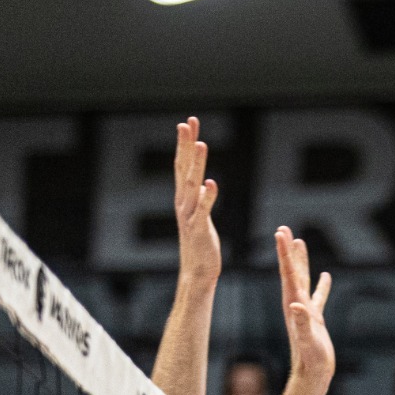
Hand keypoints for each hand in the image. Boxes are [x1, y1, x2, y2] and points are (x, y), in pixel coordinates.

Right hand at [174, 117, 220, 288]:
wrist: (198, 272)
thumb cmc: (201, 245)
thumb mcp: (201, 217)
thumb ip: (200, 199)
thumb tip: (203, 183)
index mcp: (184, 198)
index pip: (183, 165)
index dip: (185, 144)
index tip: (189, 123)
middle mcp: (183, 203)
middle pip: (183, 168)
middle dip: (185, 145)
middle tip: (188, 122)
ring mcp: (190, 216)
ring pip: (191, 185)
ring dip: (196, 164)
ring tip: (201, 144)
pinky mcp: (199, 230)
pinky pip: (203, 211)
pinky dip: (207, 197)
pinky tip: (212, 183)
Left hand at [275, 226, 333, 389]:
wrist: (313, 375)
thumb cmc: (311, 360)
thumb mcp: (307, 341)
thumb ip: (301, 323)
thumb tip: (296, 305)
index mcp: (293, 305)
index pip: (288, 273)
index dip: (284, 252)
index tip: (280, 232)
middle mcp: (296, 304)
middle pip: (291, 271)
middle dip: (287, 250)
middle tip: (283, 229)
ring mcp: (306, 311)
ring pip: (303, 279)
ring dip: (301, 261)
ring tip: (300, 242)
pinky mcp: (315, 320)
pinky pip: (318, 296)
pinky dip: (322, 285)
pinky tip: (326, 276)